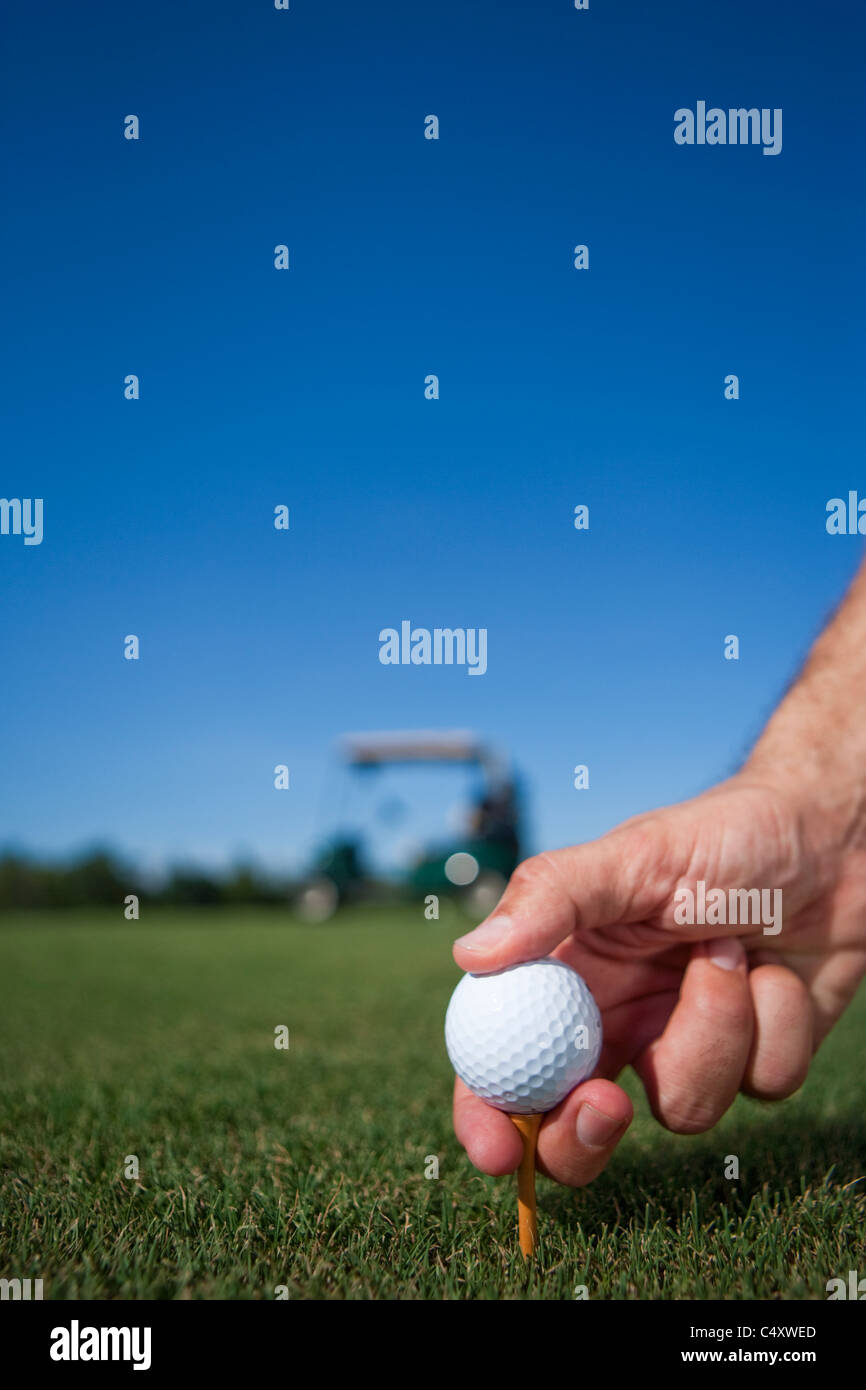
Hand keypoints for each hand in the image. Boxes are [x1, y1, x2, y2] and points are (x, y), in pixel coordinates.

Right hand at [451, 773, 865, 1186]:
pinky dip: (775, 1023)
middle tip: (609, 1102)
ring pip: (683, 1108)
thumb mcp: (634, 855)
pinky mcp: (756, 1058)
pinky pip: (761, 1086)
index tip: (502, 1150)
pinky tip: (777, 970)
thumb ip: (552, 898)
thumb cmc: (720, 834)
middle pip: (576, 1127)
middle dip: (585, 1136)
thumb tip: (471, 955)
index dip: (490, 1118)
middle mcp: (620, 1021)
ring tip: (730, 951)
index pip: (502, 1064)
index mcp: (569, 977)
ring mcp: (687, 1045)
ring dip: (714, 1029)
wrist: (829, 839)